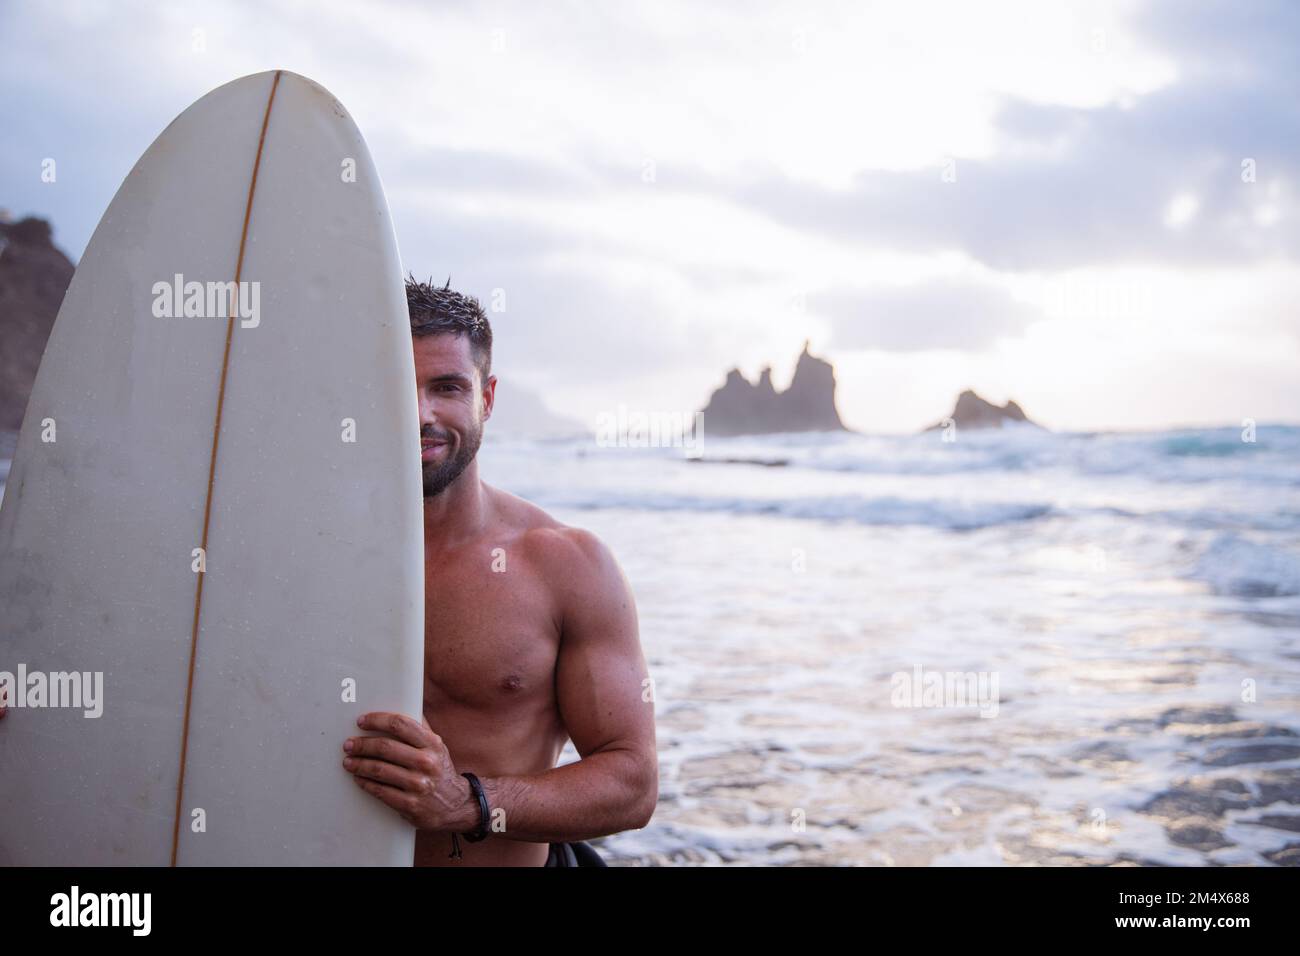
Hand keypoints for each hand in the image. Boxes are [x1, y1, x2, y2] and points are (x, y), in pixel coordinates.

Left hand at [343, 711, 474, 832]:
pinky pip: (381, 791)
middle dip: (362, 745)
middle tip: (348, 744)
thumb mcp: (436, 746)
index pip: (400, 724)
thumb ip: (420, 728)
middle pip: (385, 747)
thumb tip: (401, 705)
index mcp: (432, 743)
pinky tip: (359, 778)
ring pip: (379, 770)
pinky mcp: (410, 804)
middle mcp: (426, 762)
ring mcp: (418, 784)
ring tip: (348, 761)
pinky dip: (365, 783)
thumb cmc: (439, 769)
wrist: (455, 804)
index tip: (362, 721)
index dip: (377, 720)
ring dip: (359, 765)